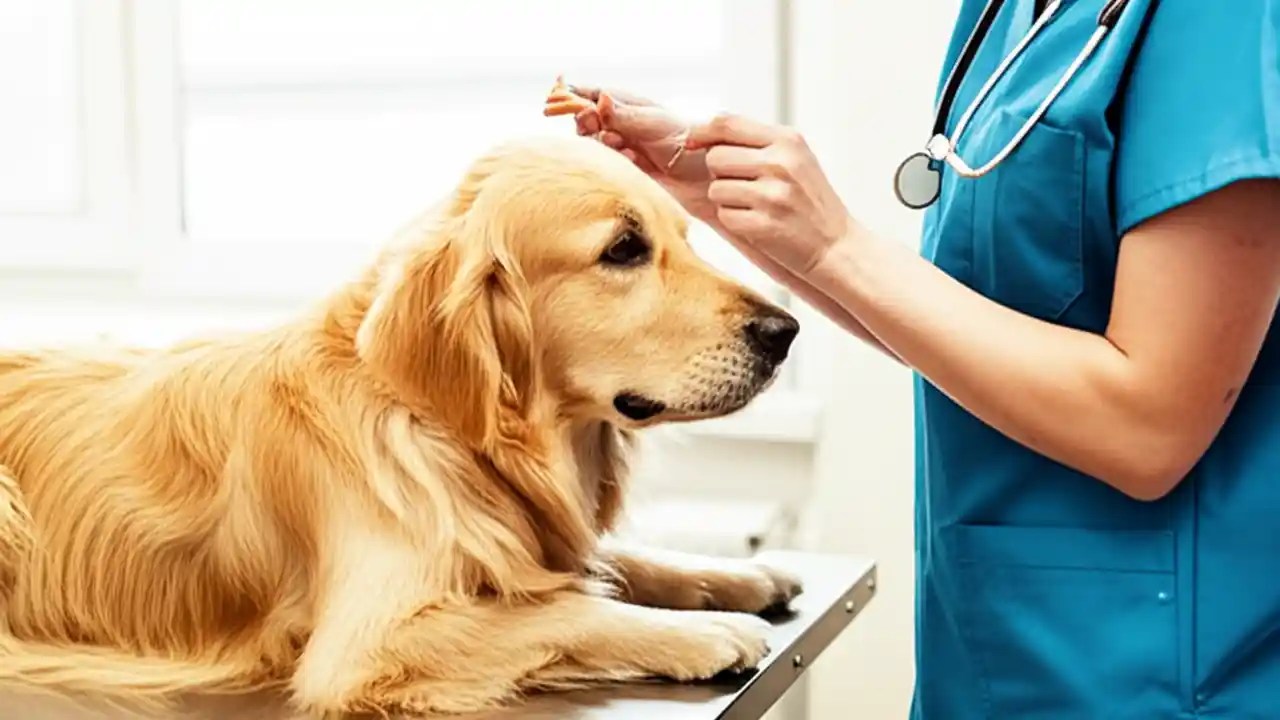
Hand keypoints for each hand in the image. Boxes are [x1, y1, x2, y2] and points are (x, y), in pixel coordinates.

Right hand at [566, 85, 716, 223]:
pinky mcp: (624, 174)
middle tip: (596, 126)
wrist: (707, 177)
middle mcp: (622, 126)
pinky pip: (603, 167)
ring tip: (620, 146)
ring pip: (592, 145)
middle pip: (587, 121)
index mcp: (629, 106)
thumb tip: (599, 99)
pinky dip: (610, 163)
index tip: (557, 100)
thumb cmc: (687, 142)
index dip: (573, 96)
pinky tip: (630, 161)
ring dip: (600, 144)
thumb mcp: (655, 124)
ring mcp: (622, 150)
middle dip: (587, 122)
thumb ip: (625, 115)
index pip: (594, 95)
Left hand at [686, 114, 853, 276]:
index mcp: (787, 140)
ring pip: (716, 189)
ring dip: (727, 200)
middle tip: (744, 186)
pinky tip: (759, 223)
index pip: (727, 123)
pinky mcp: (763, 225)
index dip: (701, 132)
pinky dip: (735, 221)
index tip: (691, 142)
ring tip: (755, 206)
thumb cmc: (809, 201)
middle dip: (720, 173)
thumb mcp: (794, 158)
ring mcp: (772, 195)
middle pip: (715, 157)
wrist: (835, 245)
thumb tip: (702, 133)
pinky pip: (724, 215)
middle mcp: (780, 164)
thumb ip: (756, 143)